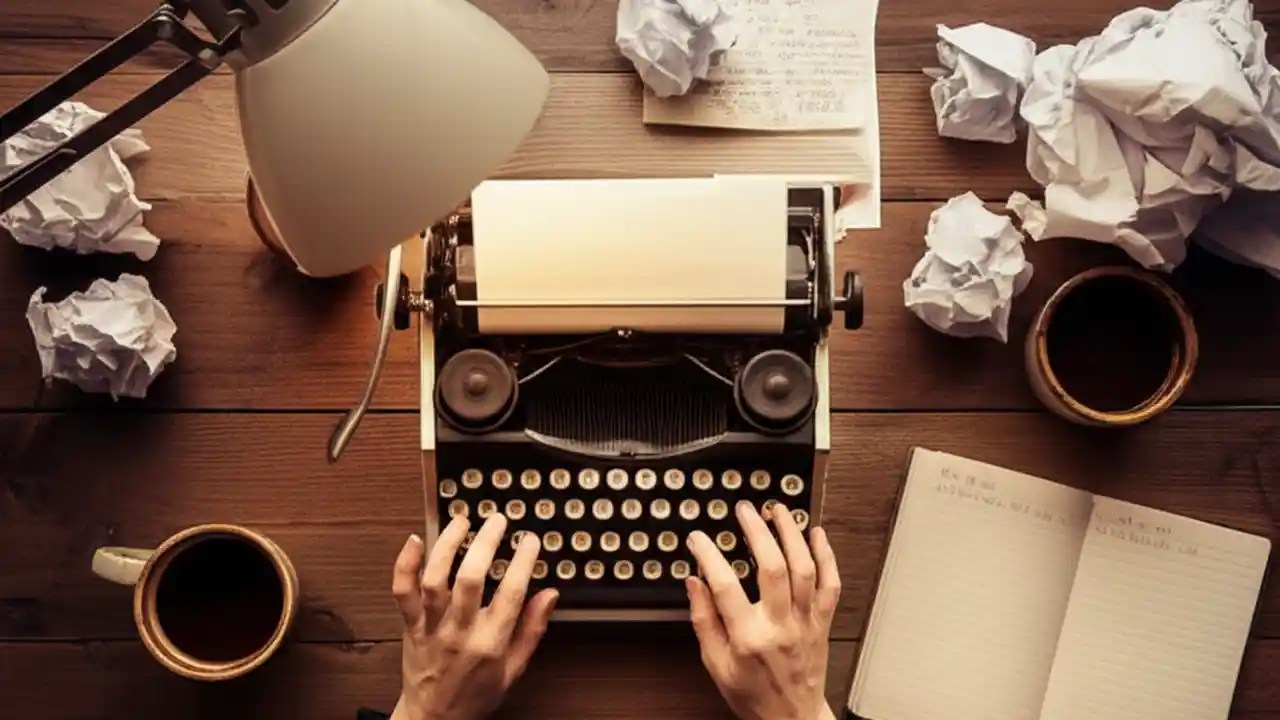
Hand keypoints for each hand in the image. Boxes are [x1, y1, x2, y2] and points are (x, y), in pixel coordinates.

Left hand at [391, 514, 558, 719]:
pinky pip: (402, 591)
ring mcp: (432, 627)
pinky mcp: (410, 625)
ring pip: (435, 579)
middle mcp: (459, 632)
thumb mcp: (515, 670)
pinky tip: (415, 540)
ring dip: (448, 545)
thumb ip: (532, 631)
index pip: (511, 593)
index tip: (530, 540)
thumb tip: (550, 595)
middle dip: (486, 543)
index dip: (522, 562)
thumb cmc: (475, 694)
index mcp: (490, 643)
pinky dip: (405, 564)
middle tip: (498, 520)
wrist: (433, 719)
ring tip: (461, 521)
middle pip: (470, 578)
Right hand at [686, 502, 841, 719]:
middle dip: (757, 532)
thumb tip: (694, 583)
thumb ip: (703, 621)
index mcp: (748, 638)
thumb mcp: (715, 664)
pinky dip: (827, 556)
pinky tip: (817, 534)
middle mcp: (780, 626)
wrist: (792, 718)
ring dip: (792, 534)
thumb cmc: (752, 694)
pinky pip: (831, 584)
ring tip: (779, 511)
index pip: (725, 586)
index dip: (709, 556)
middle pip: (771, 567)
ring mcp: (805, 622)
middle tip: (745, 510)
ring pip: (804, 569)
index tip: (699, 538)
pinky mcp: (822, 622)